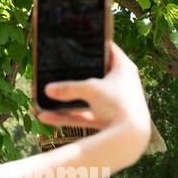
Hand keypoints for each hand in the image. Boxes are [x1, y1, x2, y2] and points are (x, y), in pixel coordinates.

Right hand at [37, 42, 151, 164]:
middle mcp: (121, 84)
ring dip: (67, 98)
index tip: (78, 39)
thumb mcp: (90, 90)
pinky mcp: (108, 120)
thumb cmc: (117, 104)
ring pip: (87, 97)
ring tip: (47, 93)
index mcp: (124, 68)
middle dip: (77, 72)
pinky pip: (83, 116)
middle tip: (59, 64)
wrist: (131, 137)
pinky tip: (46, 117)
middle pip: (95, 73)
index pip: (108, 48)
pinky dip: (67, 116)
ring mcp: (114, 103)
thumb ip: (68, 88)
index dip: (94, 43)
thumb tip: (47, 90)